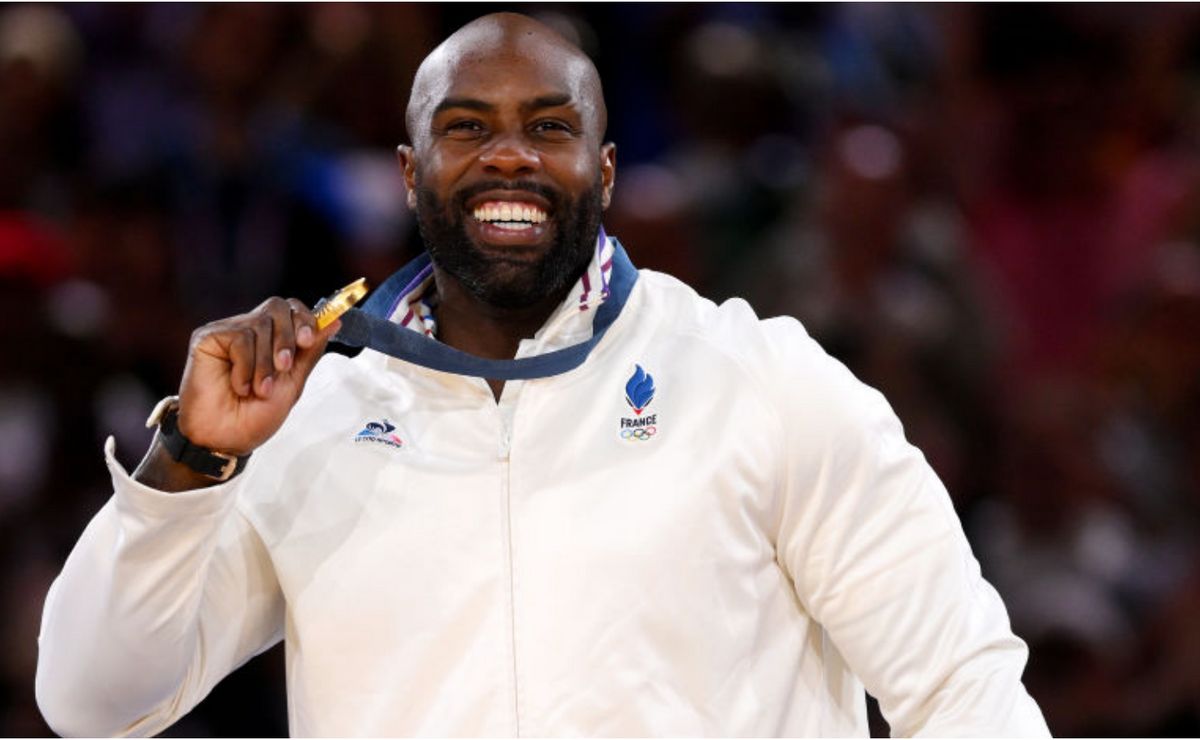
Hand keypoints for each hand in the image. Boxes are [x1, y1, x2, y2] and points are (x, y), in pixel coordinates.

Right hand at [176, 297, 337, 455]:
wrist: (225, 439)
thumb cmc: (255, 416)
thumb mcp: (293, 384)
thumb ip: (310, 352)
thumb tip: (334, 322)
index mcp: (272, 340)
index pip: (291, 309)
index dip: (304, 319)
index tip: (309, 339)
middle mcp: (250, 331)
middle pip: (277, 307)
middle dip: (287, 337)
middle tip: (284, 367)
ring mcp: (228, 332)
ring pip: (260, 325)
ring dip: (265, 363)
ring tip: (259, 389)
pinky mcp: (208, 338)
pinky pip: (239, 338)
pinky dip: (245, 367)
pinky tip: (238, 386)